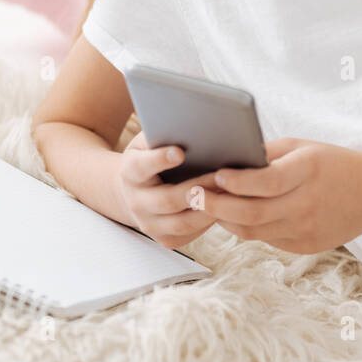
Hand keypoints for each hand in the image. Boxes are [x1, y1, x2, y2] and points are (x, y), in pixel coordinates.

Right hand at [114, 131, 224, 249]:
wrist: (135, 191)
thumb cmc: (150, 157)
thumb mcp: (149, 142)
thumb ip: (163, 132)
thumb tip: (192, 122)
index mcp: (130, 172)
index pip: (142, 166)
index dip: (159, 159)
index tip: (179, 152)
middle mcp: (136, 201)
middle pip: (167, 200)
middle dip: (197, 188)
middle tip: (221, 176)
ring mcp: (149, 224)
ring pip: (182, 223)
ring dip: (208, 209)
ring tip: (231, 194)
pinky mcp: (165, 239)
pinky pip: (190, 234)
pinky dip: (210, 222)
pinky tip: (227, 208)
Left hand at [197, 138, 361, 254]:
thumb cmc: (332, 163)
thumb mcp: (302, 146)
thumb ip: (266, 155)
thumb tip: (226, 158)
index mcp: (309, 172)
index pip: (267, 182)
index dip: (238, 182)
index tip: (215, 175)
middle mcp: (308, 204)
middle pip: (253, 213)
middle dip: (217, 206)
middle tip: (191, 195)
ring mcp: (307, 230)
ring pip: (254, 232)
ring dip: (225, 219)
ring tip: (205, 206)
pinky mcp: (306, 246)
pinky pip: (266, 240)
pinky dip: (245, 228)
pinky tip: (230, 215)